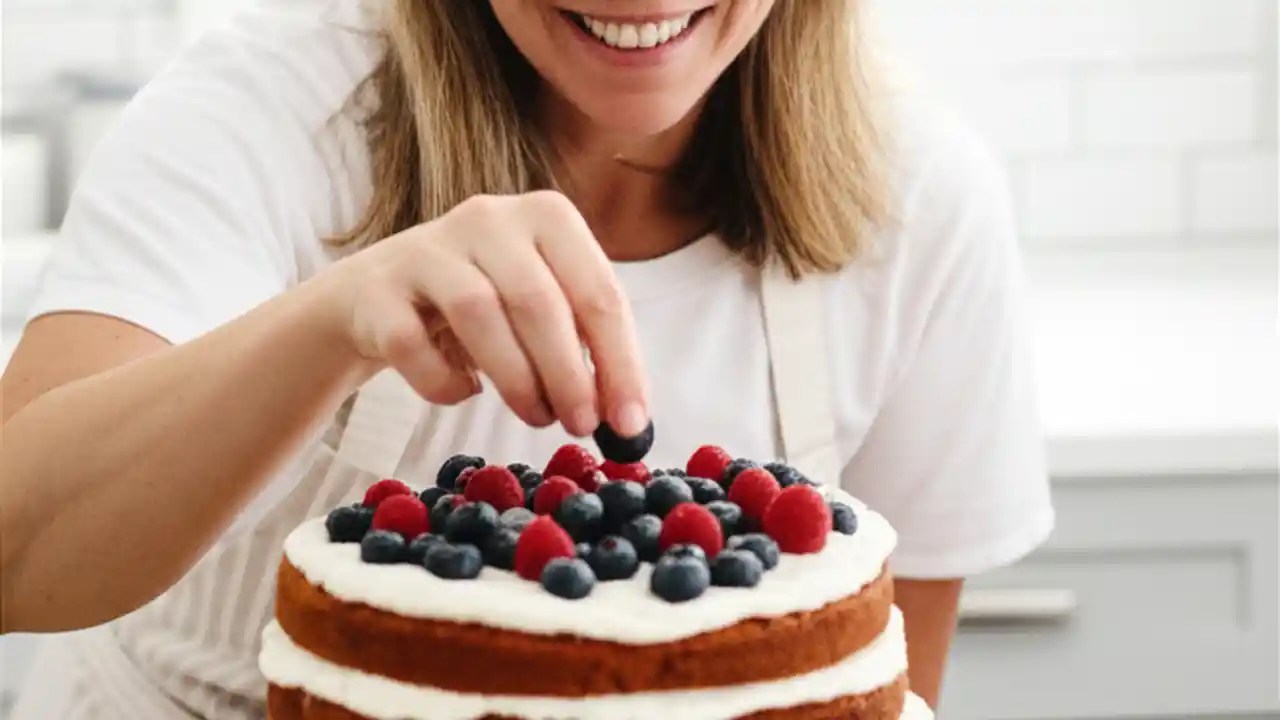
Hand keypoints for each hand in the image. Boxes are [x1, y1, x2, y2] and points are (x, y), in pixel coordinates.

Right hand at [330, 191, 647, 437]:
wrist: (377, 297)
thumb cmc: (482, 306)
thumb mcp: (541, 309)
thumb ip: (584, 348)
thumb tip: (625, 417)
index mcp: (546, 216)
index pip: (598, 290)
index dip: (620, 362)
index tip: (630, 422)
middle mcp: (488, 217)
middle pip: (539, 300)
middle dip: (568, 375)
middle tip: (580, 425)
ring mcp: (427, 247)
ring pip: (479, 313)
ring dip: (516, 380)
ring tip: (535, 415)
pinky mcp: (378, 287)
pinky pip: (413, 344)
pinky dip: (445, 383)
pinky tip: (465, 391)